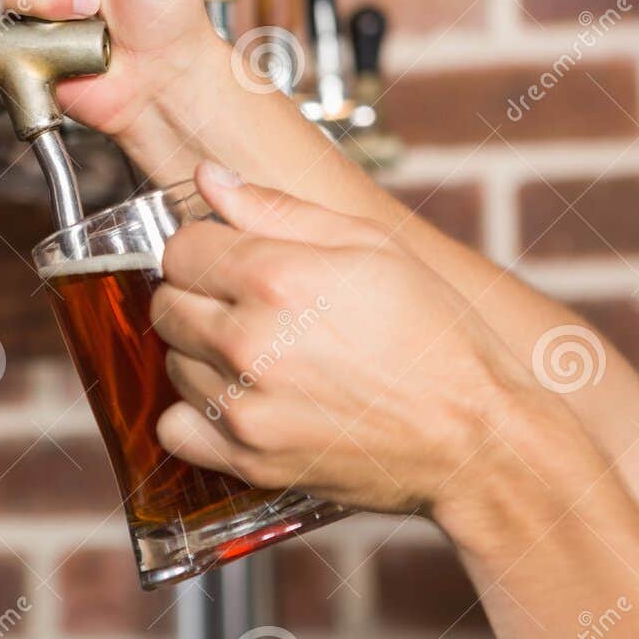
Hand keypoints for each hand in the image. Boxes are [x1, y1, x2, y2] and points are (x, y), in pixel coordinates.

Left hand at [151, 163, 588, 519]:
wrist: (472, 435)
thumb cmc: (434, 334)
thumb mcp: (370, 245)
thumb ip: (277, 209)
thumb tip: (209, 178)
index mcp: (276, 277)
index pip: (180, 248)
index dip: (204, 247)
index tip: (230, 258)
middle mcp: (249, 342)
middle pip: (166, 303)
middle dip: (197, 295)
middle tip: (248, 304)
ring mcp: (245, 406)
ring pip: (171, 361)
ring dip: (201, 352)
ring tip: (259, 353)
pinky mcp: (248, 460)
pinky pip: (176, 427)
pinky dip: (195, 414)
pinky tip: (237, 399)